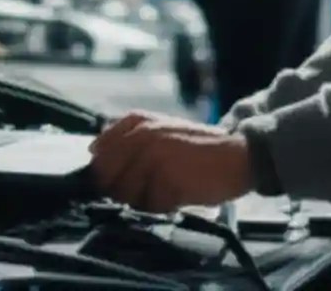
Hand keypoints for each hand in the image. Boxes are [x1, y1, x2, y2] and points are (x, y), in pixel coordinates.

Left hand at [89, 111, 253, 212]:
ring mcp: (154, 159)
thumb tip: (93, 152)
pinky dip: (162, 207)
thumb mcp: (162, 129)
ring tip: (166, 190)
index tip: (116, 180)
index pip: (100, 150)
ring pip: (126, 195)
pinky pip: (150, 206)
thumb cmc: (199, 147)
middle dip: (121, 189)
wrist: (237, 155)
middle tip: (148, 188)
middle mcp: (142, 136)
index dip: (105, 171)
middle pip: (108, 177)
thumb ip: (128, 137)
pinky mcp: (167, 181)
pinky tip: (178, 196)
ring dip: (143, 200)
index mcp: (139, 122)